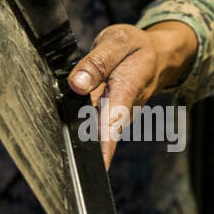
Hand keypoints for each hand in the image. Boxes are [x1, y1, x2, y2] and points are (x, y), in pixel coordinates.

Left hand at [67, 21, 197, 168]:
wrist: (156, 56)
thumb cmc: (137, 49)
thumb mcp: (118, 42)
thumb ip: (96, 62)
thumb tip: (77, 84)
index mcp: (125, 92)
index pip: (112, 126)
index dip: (103, 151)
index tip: (96, 170)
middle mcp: (119, 111)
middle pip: (98, 137)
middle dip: (81, 149)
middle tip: (58, 159)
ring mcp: (112, 117)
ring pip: (89, 130)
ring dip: (73, 133)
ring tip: (56, 140)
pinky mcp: (104, 116)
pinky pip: (87, 123)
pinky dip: (73, 121)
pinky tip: (60, 118)